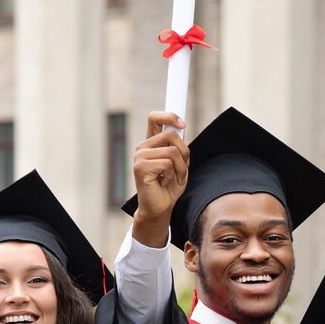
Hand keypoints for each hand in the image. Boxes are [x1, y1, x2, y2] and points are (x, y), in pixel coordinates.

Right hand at [131, 111, 189, 247]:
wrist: (160, 207)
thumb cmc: (169, 186)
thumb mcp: (178, 162)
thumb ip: (178, 146)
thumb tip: (181, 128)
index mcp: (151, 143)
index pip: (155, 118)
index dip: (169, 116)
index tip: (183, 125)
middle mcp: (143, 147)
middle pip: (171, 134)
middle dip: (185, 152)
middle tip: (184, 167)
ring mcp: (139, 156)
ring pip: (172, 151)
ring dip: (180, 167)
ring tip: (175, 178)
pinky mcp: (140, 167)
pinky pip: (167, 164)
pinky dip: (172, 175)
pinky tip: (164, 182)